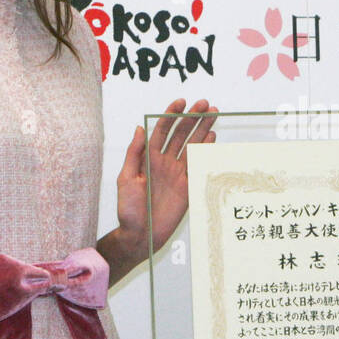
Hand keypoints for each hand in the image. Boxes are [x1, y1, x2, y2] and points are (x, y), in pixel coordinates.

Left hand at [109, 98, 217, 273]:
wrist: (141, 235)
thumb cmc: (129, 209)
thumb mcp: (125, 178)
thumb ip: (134, 153)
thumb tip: (139, 128)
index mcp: (149, 158)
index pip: (162, 130)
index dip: (172, 115)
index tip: (181, 102)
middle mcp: (165, 162)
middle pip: (181, 134)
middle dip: (193, 117)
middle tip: (205, 104)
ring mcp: (177, 173)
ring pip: (192, 145)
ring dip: (203, 129)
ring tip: (213, 114)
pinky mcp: (188, 186)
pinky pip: (198, 164)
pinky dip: (205, 150)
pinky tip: (212, 137)